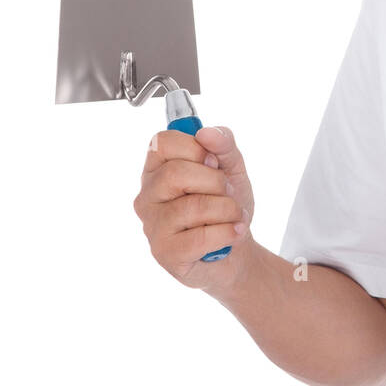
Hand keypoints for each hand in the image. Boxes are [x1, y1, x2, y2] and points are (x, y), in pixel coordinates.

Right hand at [133, 124, 253, 294]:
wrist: (238, 250)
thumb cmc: (227, 206)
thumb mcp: (232, 169)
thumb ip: (223, 145)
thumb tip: (206, 133)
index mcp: (158, 169)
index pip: (163, 143)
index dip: (195, 149)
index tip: (214, 163)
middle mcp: (147, 196)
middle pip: (176, 174)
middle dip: (216, 182)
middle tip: (229, 193)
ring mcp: (152, 226)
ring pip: (193, 206)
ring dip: (228, 210)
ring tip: (233, 216)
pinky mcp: (165, 253)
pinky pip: (200, 237)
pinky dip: (228, 233)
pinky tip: (232, 233)